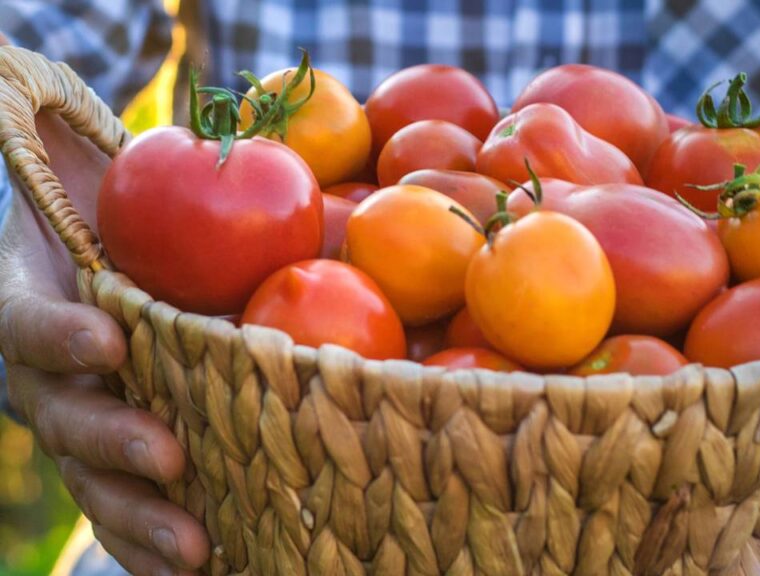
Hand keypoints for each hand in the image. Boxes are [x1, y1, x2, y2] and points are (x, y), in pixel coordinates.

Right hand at [0, 111, 208, 574]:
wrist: (95, 236)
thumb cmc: (107, 200)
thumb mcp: (108, 177)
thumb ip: (120, 175)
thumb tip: (217, 143)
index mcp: (30, 301)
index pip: (28, 324)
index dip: (61, 337)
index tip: (109, 340)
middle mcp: (47, 371)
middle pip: (63, 419)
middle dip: (113, 442)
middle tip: (167, 457)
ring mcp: (77, 416)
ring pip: (92, 476)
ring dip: (140, 516)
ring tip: (195, 548)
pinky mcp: (115, 448)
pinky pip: (127, 500)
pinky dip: (154, 541)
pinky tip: (206, 567)